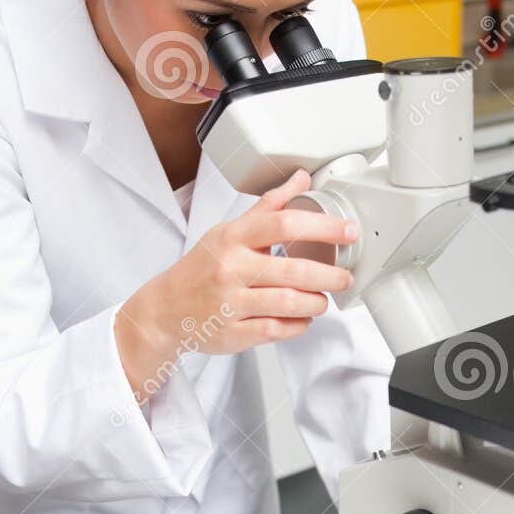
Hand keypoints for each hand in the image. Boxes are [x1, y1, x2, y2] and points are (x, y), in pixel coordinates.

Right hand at [114, 170, 357, 397]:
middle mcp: (232, 269)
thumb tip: (300, 179)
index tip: (347, 231)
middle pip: (294, 270)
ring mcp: (231, 303)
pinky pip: (276, 330)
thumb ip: (267, 207)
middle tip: (344, 277)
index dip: (322, 227)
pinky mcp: (233, 333)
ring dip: (316, 303)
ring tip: (322, 299)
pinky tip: (302, 318)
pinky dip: (297, 325)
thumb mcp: (229, 231)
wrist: (165, 309)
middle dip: (329, 275)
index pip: (283, 224)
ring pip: (289, 303)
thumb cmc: (202, 268)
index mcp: (233, 238)